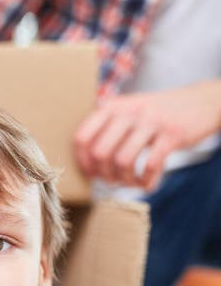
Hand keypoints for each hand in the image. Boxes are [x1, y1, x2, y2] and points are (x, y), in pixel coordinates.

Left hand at [74, 81, 220, 190]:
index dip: (82, 161)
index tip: (91, 173)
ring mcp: (151, 121)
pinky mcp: (173, 134)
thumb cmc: (157, 113)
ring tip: (130, 182)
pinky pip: (151, 165)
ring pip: (123, 161)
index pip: (82, 137)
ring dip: (124, 180)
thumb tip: (85, 164)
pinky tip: (147, 184)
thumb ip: (106, 127)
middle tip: (111, 181)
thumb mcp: (129, 110)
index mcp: (113, 106)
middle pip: (100, 152)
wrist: (202, 101)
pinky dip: (146, 181)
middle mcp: (129, 111)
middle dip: (103, 174)